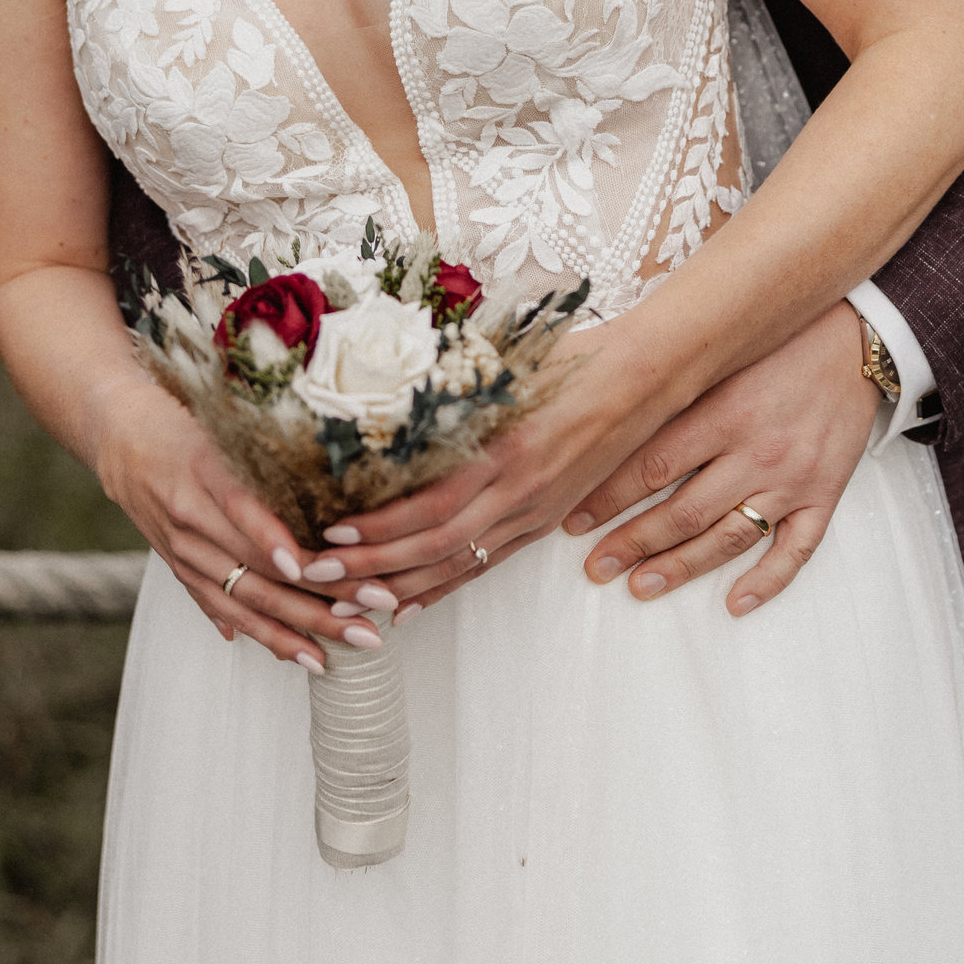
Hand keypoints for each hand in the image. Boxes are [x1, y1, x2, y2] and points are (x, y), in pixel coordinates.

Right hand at [94, 377, 391, 670]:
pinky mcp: (180, 570)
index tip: (311, 566)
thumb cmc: (186, 423)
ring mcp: (183, 550)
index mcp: (203, 471)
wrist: (122, 438)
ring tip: (342, 650)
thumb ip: (265, 451)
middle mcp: (191, 517)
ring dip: (296, 630)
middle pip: (257, 568)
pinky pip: (223, 609)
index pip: (241, 508)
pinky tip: (297, 655)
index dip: (274, 539)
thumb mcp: (222, 426)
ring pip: (245, 600)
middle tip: (369, 613)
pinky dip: (261, 634)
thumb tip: (325, 477)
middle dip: (318, 598)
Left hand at [291, 318, 680, 616]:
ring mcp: (535, 511)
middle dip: (371, 567)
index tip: (330, 531)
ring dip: (399, 588)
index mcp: (506, 449)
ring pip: (457, 565)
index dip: (378, 527)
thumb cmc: (577, 358)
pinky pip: (487, 565)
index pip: (429, 505)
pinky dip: (443, 588)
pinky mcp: (545, 520)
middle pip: (433, 546)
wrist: (645, 375)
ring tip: (348, 601)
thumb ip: (457, 390)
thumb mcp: (510, 365)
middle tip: (317, 574)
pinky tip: (408, 606)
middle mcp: (520, 491)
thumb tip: (392, 398)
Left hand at [563, 302, 881, 615]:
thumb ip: (671, 387)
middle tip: (596, 566)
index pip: (651, 466)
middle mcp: (756, 451)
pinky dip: (767, 581)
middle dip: (632, 542)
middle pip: (683, 511)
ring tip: (641, 586)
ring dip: (682, 567)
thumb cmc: (778, 340)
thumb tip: (603, 408)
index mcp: (723, 411)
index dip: (606, 497)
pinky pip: (796, 549)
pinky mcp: (824, 494)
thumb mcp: (720, 355)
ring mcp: (792, 478)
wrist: (856, 339)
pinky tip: (735, 603)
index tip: (572, 518)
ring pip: (729, 537)